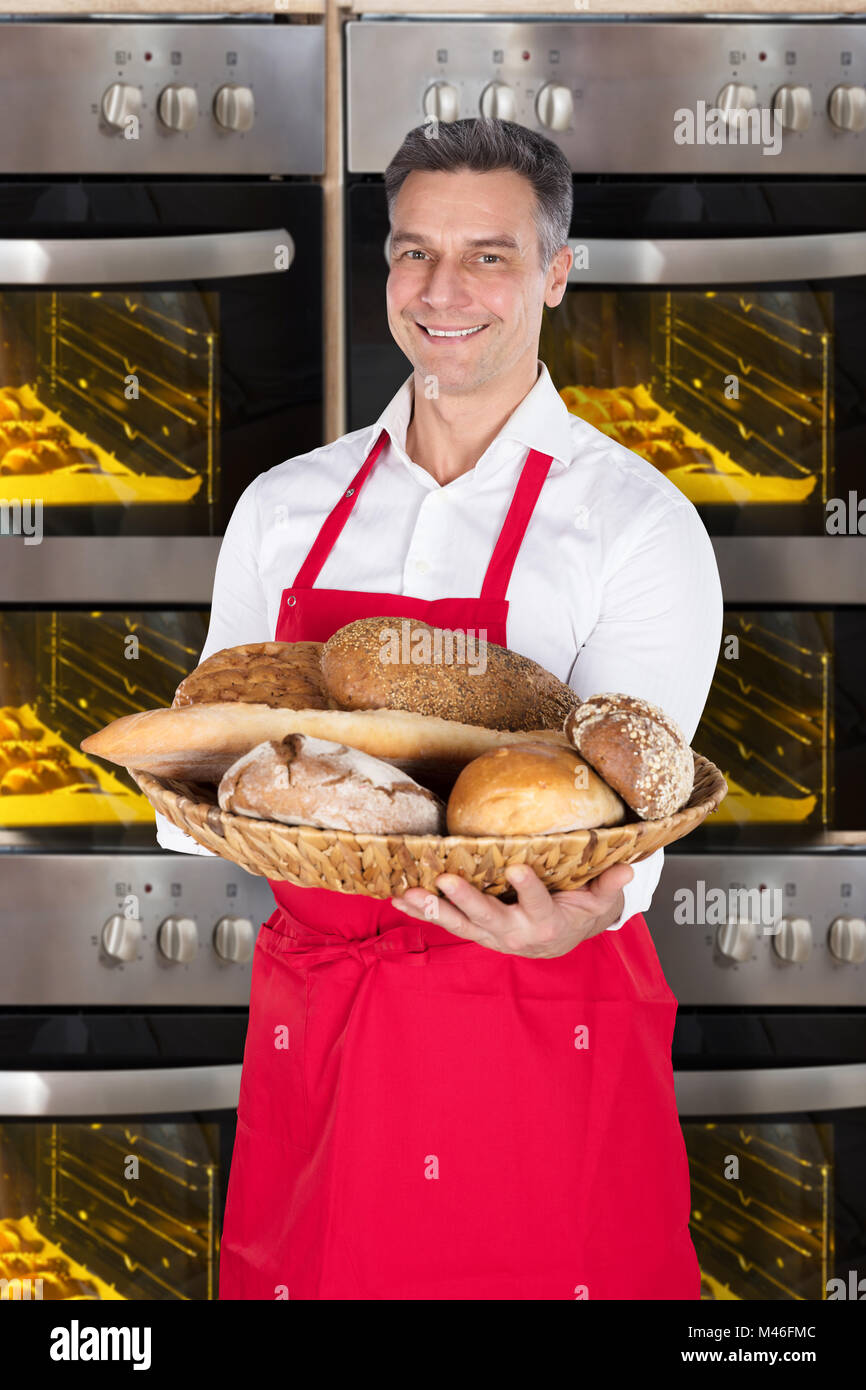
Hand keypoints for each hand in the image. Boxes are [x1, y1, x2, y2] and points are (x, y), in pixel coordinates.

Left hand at [391, 862, 634, 958]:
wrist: (559, 943)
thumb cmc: (577, 913)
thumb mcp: (598, 902)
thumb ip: (608, 886)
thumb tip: (627, 868)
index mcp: (547, 924)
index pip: (539, 906)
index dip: (529, 889)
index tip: (518, 868)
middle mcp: (515, 934)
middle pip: (490, 918)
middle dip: (467, 900)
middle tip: (447, 880)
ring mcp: (491, 936)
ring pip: (460, 924)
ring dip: (434, 909)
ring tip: (409, 894)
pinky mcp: (475, 933)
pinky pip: (447, 923)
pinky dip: (423, 912)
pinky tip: (400, 899)